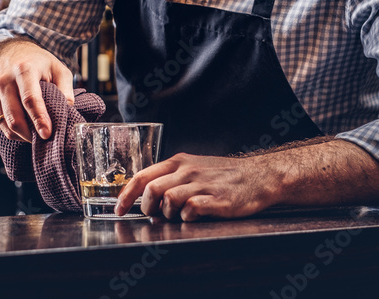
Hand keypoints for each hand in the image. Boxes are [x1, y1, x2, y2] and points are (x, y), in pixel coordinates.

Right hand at [0, 41, 73, 141]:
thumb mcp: (57, 67)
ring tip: (37, 134)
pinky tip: (26, 127)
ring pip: (6, 125)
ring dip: (23, 135)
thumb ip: (65, 87)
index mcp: (23, 70)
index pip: (30, 99)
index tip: (47, 133)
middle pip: (14, 117)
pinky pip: (1, 126)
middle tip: (45, 140)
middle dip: (30, 134)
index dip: (39, 118)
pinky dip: (14, 132)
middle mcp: (4, 81)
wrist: (10, 54)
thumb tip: (69, 109)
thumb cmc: (37, 63)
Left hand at [113, 153, 275, 221]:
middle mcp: (188, 171)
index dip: (126, 195)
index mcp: (179, 162)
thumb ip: (172, 177)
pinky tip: (195, 216)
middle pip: (152, 189)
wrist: (259, 176)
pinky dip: (187, 217)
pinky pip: (190, 210)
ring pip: (168, 200)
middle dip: (147, 207)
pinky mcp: (216, 200)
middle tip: (155, 215)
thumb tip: (147, 196)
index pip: (143, 176)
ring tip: (179, 215)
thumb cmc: (224, 175)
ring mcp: (202, 185)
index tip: (119, 209)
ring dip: (168, 214)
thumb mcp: (195, 167)